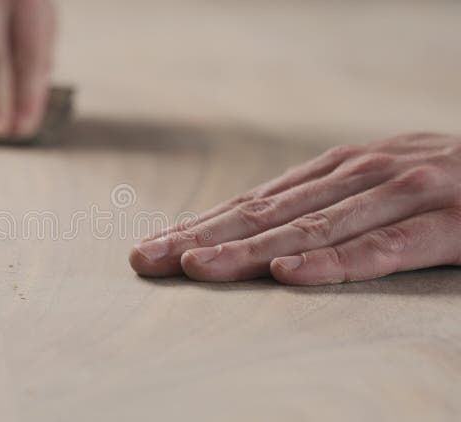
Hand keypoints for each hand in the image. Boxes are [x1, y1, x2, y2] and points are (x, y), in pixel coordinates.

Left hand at [130, 133, 460, 284]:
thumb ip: (324, 204)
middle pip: (264, 214)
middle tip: (148, 261)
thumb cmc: (443, 182)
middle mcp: (357, 176)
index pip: (251, 203)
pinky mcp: (447, 223)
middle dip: (201, 238)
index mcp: (334, 172)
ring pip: (311, 228)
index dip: (198, 226)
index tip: (150, 249)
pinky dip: (332, 262)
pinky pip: (382, 248)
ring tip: (197, 268)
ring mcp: (401, 193)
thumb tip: (260, 234)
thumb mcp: (373, 184)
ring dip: (248, 249)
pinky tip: (286, 273)